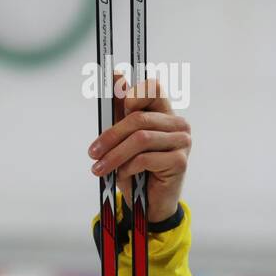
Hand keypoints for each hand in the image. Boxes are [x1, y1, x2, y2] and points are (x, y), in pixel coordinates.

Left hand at [88, 70, 189, 223]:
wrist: (147, 202)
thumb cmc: (135, 167)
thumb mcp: (122, 138)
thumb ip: (120, 108)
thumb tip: (116, 73)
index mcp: (164, 112)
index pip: (153, 88)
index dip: (133, 93)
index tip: (118, 107)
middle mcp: (178, 123)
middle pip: (138, 118)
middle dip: (110, 136)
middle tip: (92, 153)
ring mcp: (182, 141)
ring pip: (140, 139)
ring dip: (114, 156)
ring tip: (99, 169)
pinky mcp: (180, 161)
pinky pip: (145, 158)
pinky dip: (128, 168)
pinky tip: (123, 176)